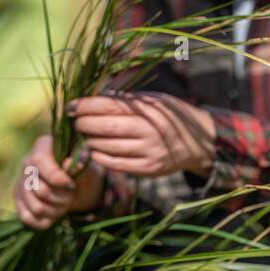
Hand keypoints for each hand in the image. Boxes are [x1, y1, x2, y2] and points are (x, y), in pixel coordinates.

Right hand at [14, 134, 105, 229]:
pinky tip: (54, 216)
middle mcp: (26, 162)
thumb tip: (69, 162)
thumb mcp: (88, 167)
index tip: (71, 185)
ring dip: (55, 211)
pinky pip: (26, 217)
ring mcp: (20, 181)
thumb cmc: (84, 173)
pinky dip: (43, 221)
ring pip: (34, 206)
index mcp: (42, 146)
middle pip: (37, 188)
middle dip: (60, 198)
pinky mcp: (18, 199)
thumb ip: (81, 163)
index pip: (38, 161)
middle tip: (72, 195)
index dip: (55, 177)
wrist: (79, 188)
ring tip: (64, 204)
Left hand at [68, 91, 215, 178]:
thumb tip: (91, 101)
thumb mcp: (153, 100)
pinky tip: (94, 149)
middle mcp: (150, 133)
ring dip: (89, 140)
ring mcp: (149, 154)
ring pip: (107, 148)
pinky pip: (116, 165)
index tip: (71, 105)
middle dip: (84, 123)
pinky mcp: (148, 170)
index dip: (87, 106)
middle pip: (106, 128)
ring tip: (82, 134)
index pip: (110, 107)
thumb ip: (126, 101)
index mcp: (149, 111)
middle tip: (74, 120)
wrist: (198, 142)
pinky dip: (100, 156)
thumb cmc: (170, 114)